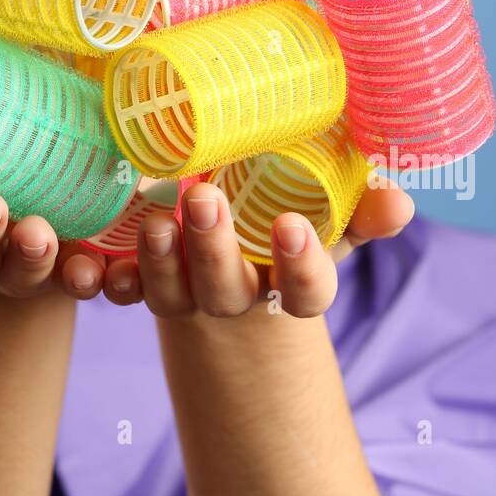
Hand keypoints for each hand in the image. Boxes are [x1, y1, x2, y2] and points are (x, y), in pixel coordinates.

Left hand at [99, 176, 414, 318]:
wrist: (232, 259)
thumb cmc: (287, 229)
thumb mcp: (329, 221)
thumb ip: (362, 210)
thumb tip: (398, 200)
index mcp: (289, 284)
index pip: (304, 291)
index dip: (299, 265)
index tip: (290, 225)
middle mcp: (237, 297)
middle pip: (225, 288)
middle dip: (214, 248)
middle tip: (204, 198)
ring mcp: (187, 297)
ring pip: (170, 294)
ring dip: (161, 262)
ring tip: (155, 219)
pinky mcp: (144, 287)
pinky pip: (125, 292)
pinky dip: (112, 280)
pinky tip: (97, 260)